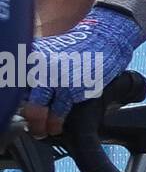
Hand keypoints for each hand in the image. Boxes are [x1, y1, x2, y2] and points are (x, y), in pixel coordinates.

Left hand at [22, 6, 140, 135]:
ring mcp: (54, 78)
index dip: (17, 101)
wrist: (106, 40)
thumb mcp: (50, 52)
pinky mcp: (71, 89)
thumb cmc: (79, 48)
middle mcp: (39, 66)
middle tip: (30, 124)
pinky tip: (55, 127)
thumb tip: (23, 95)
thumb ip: (34, 70)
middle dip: (26, 116)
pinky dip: (55, 123)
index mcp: (31, 56)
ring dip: (38, 125)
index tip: (20, 109)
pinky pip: (57, 112)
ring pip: (36, 110)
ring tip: (41, 131)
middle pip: (22, 100)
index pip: (15, 86)